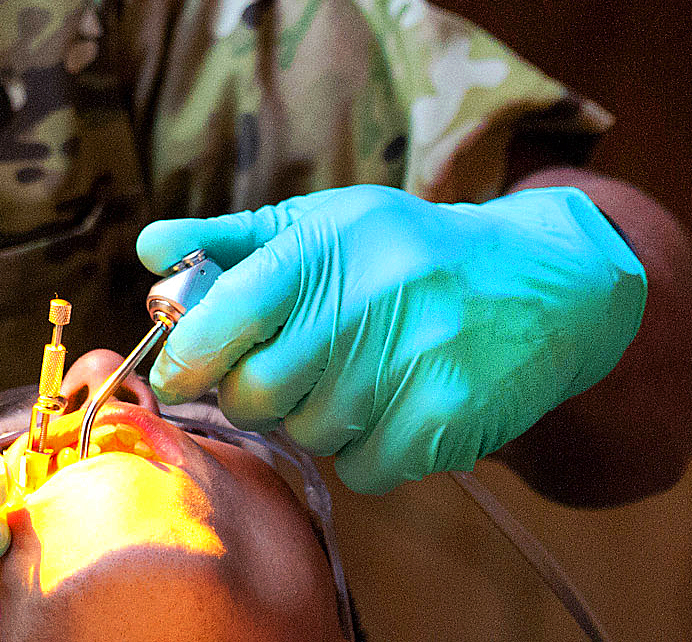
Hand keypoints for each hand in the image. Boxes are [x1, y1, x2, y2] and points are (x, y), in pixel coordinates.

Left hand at [137, 184, 646, 493]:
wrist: (541, 280)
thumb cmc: (410, 251)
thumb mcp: (327, 224)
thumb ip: (234, 241)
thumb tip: (150, 251)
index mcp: (326, 244)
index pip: (228, 312)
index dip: (187, 354)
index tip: (177, 373)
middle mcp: (367, 299)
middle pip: (256, 391)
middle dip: (251, 394)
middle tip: (279, 376)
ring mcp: (411, 361)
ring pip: (309, 433)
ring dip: (315, 419)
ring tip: (353, 378)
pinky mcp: (448, 416)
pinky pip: (364, 467)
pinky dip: (366, 451)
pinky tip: (391, 406)